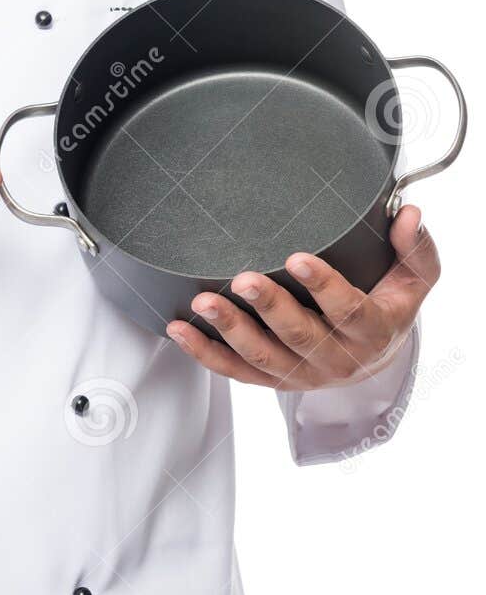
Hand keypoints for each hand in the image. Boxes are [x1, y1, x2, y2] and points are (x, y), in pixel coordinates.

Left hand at [164, 203, 436, 388]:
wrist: (376, 357)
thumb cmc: (388, 304)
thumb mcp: (414, 279)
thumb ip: (414, 248)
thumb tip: (410, 214)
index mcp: (373, 332)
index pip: (350, 311)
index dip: (324, 286)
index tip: (298, 258)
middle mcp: (337, 359)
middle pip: (301, 337)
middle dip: (270, 308)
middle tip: (243, 279)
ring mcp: (303, 374)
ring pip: (264, 358)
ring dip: (231, 331)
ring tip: (204, 302)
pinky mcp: (274, 380)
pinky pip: (237, 371)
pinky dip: (206, 354)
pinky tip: (180, 330)